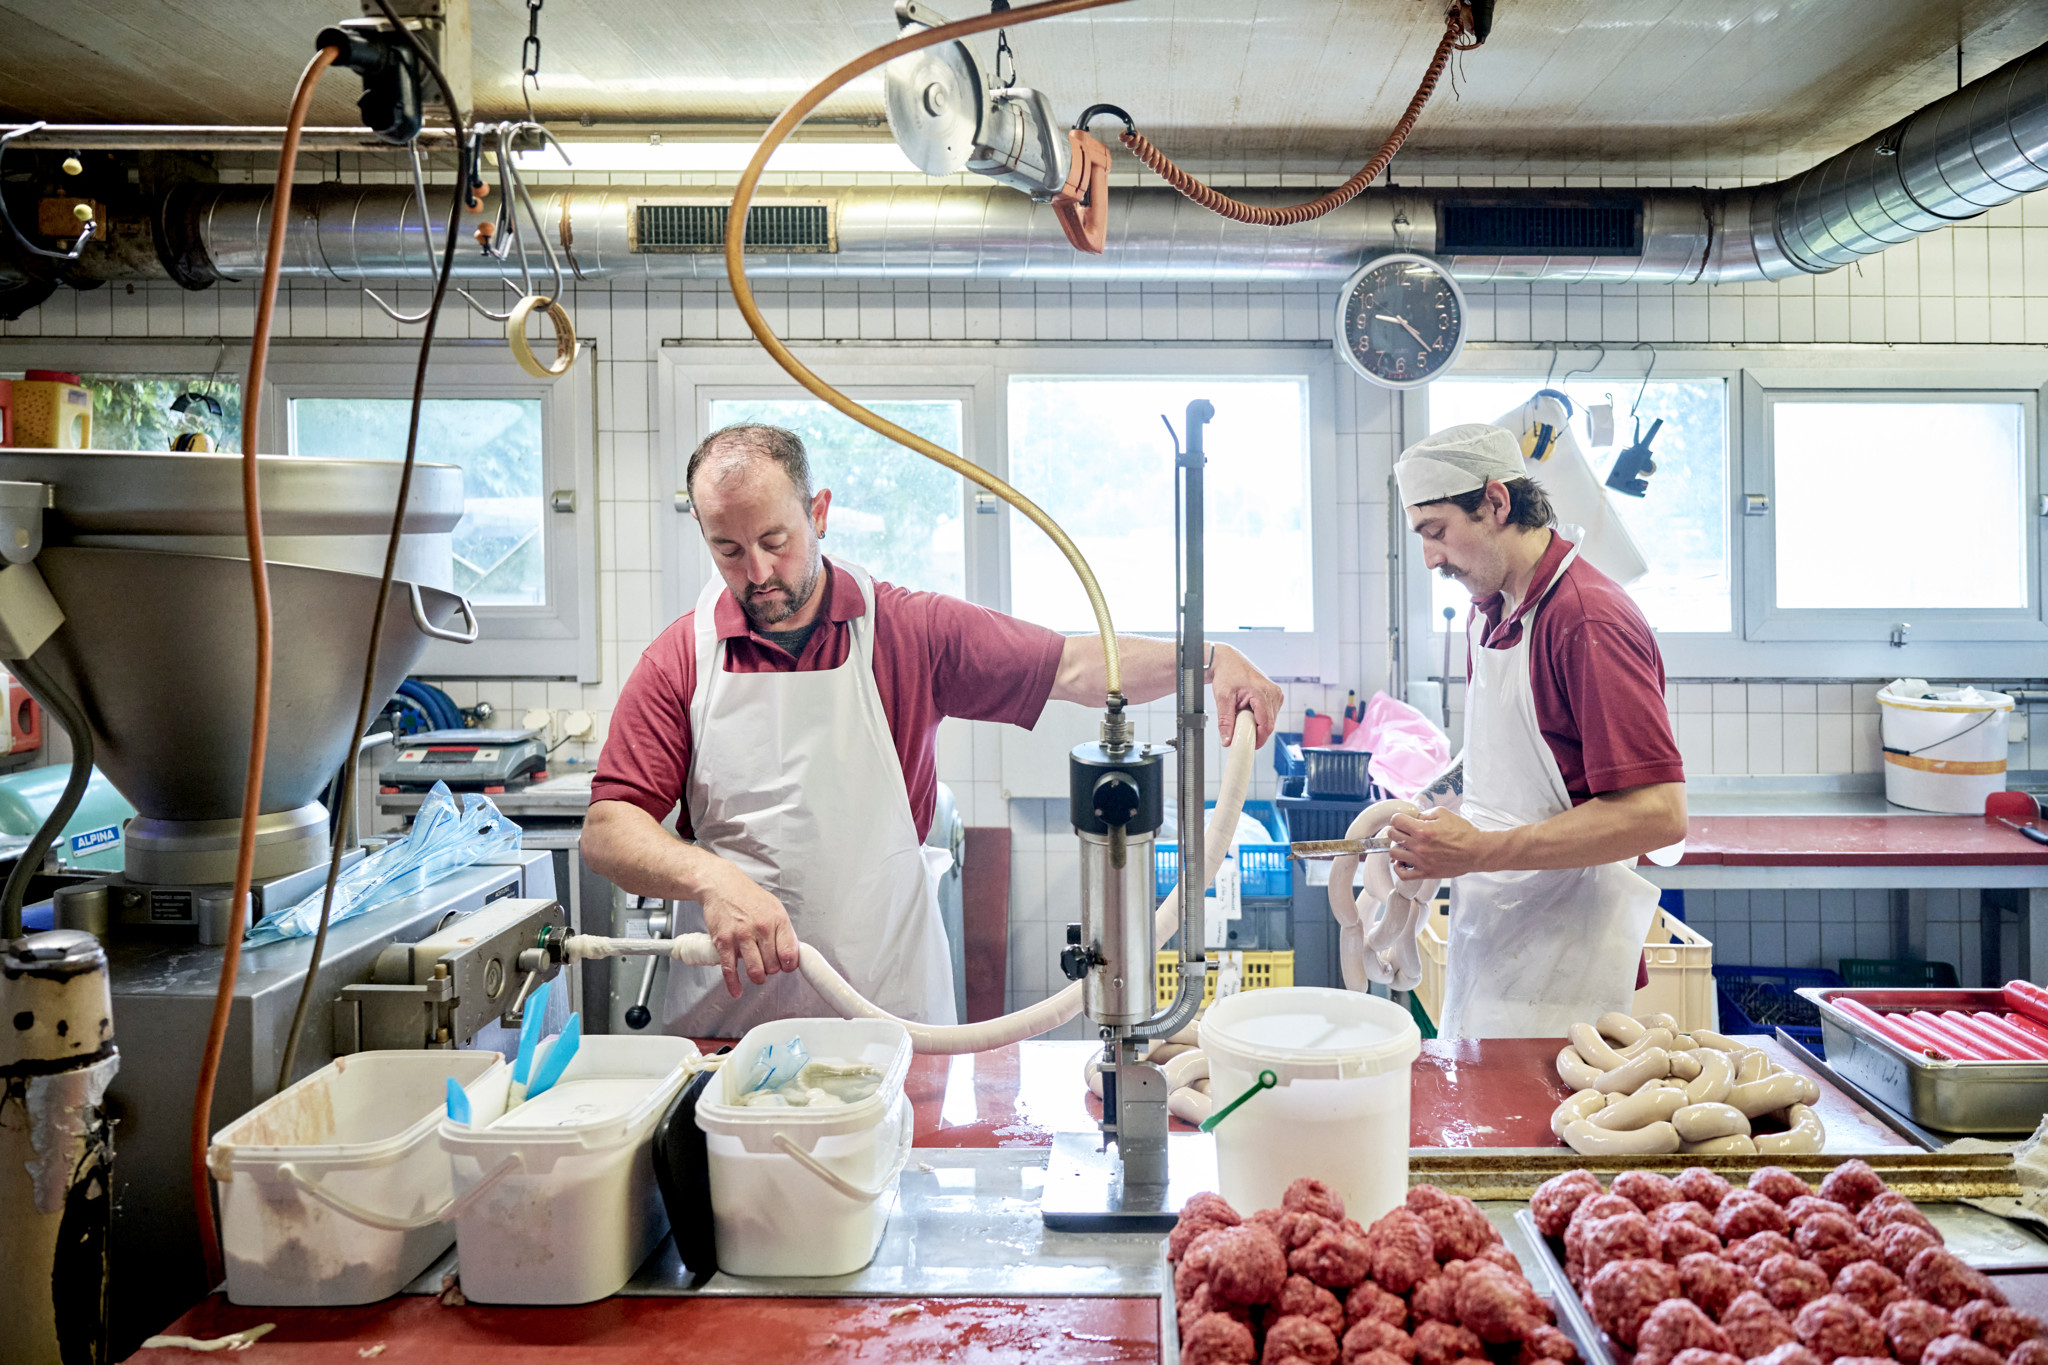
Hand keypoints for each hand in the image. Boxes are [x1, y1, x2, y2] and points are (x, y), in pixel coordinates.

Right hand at [699, 863, 800, 997]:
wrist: (722, 885)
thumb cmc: (748, 897)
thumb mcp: (774, 908)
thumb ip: (783, 931)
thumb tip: (791, 953)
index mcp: (777, 920)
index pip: (790, 953)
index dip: (789, 965)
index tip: (787, 966)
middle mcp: (761, 928)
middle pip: (773, 965)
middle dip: (771, 969)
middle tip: (768, 965)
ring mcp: (741, 936)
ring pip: (756, 971)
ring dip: (758, 977)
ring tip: (757, 975)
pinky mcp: (723, 942)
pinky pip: (730, 969)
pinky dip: (733, 984)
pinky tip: (737, 990)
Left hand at [1209, 644, 1284, 746]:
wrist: (1227, 661)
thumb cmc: (1226, 674)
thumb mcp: (1223, 699)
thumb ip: (1225, 722)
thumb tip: (1227, 740)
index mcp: (1262, 693)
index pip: (1267, 725)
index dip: (1258, 739)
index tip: (1248, 746)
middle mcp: (1273, 693)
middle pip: (1269, 724)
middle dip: (1255, 731)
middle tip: (1239, 730)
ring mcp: (1276, 693)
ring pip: (1270, 720)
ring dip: (1257, 723)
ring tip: (1241, 714)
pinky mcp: (1274, 694)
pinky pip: (1269, 713)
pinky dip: (1259, 717)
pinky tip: (1248, 710)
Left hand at [1387, 806, 1496, 879]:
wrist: (1477, 851)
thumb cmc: (1464, 833)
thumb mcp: (1444, 814)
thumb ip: (1425, 814)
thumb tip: (1414, 817)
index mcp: (1423, 830)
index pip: (1396, 821)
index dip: (1398, 818)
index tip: (1403, 820)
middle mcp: (1419, 846)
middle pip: (1392, 835)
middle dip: (1397, 830)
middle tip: (1404, 831)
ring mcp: (1421, 861)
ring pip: (1394, 854)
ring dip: (1397, 847)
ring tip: (1405, 845)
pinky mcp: (1426, 873)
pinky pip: (1402, 874)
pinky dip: (1399, 868)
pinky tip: (1404, 861)